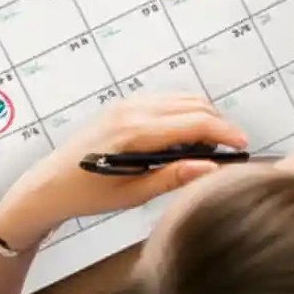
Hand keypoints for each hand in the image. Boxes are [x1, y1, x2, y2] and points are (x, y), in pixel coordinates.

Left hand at [0, 94, 246, 246]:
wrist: (50, 184)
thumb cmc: (87, 194)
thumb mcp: (132, 194)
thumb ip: (172, 178)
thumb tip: (211, 169)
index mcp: (135, 133)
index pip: (194, 122)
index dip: (225, 132)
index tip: (243, 146)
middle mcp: (132, 110)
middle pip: (193, 105)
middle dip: (218, 124)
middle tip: (230, 150)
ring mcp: (127, 104)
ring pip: (181, 98)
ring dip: (202, 115)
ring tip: (210, 146)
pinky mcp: (124, 105)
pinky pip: (165, 100)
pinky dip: (184, 112)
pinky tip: (185, 137)